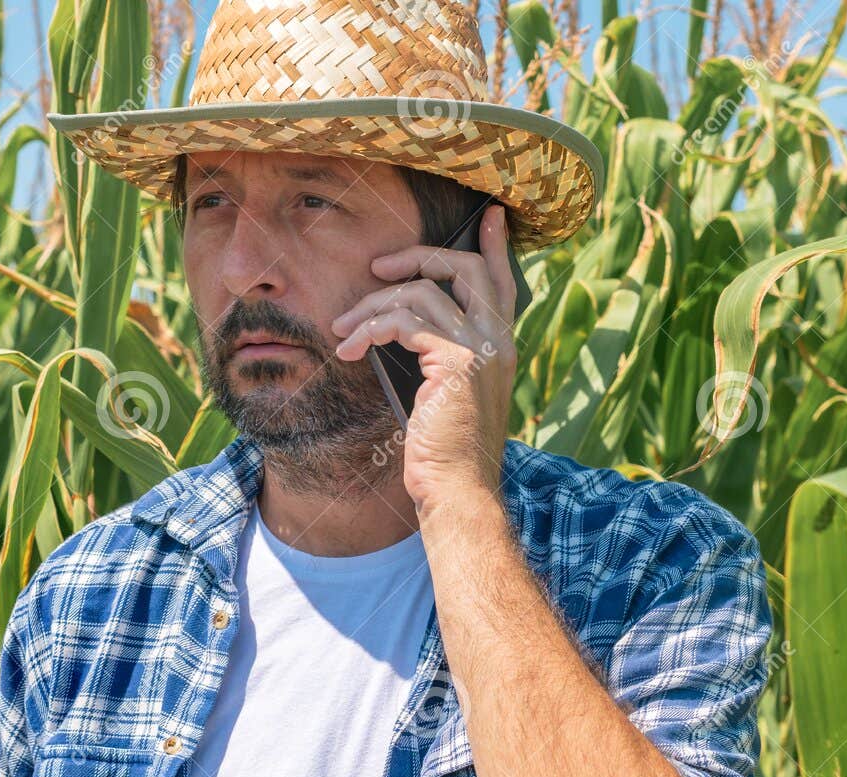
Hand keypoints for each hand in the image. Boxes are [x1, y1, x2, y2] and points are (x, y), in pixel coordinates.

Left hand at [331, 202, 517, 515]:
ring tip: (343, 328)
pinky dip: (369, 328)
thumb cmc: (446, 454)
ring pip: (422, 292)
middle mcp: (500, 342)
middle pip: (465, 268)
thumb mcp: (447, 396)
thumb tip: (404, 326)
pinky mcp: (457, 361)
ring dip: (371, 305)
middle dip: (417, 256)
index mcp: (502, 347)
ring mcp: (483, 349)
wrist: (458, 492)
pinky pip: (404, 320)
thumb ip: (442, 358)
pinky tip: (350, 349)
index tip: (488, 214)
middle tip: (377, 266)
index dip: (494, 246)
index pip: (503, 283)